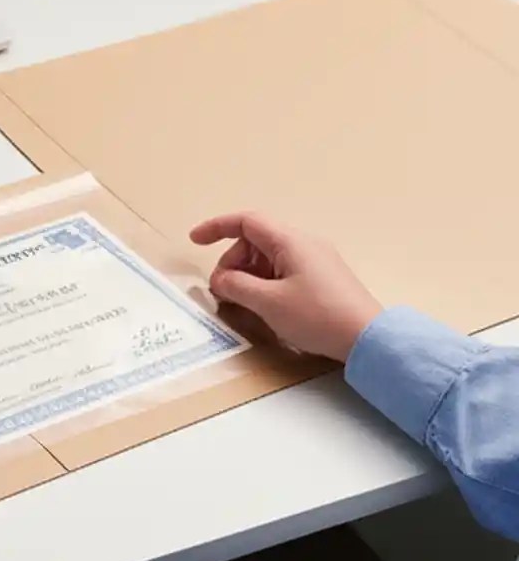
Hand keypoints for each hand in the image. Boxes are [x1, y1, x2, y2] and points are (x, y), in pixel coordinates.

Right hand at [189, 212, 381, 361]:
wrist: (367, 338)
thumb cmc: (316, 315)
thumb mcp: (268, 303)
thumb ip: (236, 286)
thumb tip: (220, 280)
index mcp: (289, 241)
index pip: (246, 222)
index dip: (216, 227)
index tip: (194, 241)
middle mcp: (303, 243)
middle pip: (255, 241)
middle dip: (232, 262)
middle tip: (224, 291)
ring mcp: (315, 260)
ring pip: (268, 257)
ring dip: (248, 275)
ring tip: (243, 302)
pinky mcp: (322, 278)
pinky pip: (283, 270)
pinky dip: (265, 282)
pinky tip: (264, 305)